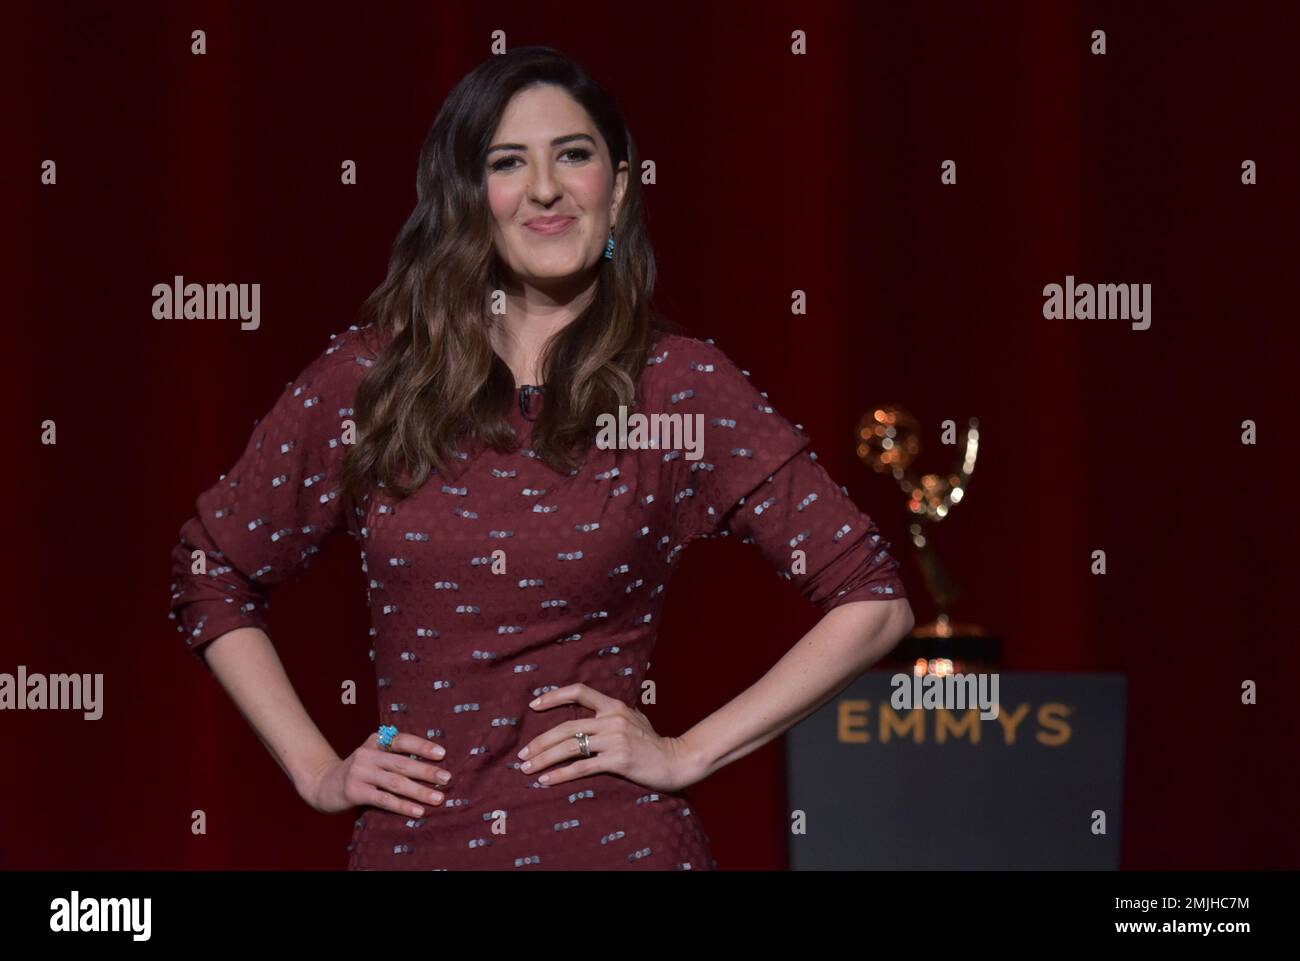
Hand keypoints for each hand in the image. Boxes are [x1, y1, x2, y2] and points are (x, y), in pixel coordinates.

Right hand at [298, 730, 452, 817]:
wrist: (323, 784)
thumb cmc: (359, 771)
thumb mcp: (374, 757)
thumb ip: (394, 756)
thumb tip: (432, 764)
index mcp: (375, 741)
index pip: (402, 740)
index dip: (422, 746)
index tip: (442, 753)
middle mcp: (367, 754)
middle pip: (402, 763)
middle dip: (427, 771)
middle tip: (447, 778)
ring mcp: (359, 772)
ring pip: (396, 783)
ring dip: (419, 791)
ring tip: (438, 798)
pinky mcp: (354, 791)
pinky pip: (384, 799)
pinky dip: (403, 806)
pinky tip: (417, 811)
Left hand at [517, 683, 700, 791]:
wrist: (676, 761)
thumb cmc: (654, 743)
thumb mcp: (635, 719)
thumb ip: (614, 715)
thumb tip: (593, 715)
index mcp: (615, 705)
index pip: (579, 692)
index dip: (554, 696)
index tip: (533, 705)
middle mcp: (612, 719)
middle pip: (566, 726)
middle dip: (540, 742)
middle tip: (523, 755)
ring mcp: (615, 739)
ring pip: (570, 747)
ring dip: (544, 759)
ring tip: (527, 769)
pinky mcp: (618, 760)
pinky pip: (582, 767)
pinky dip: (561, 774)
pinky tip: (546, 781)